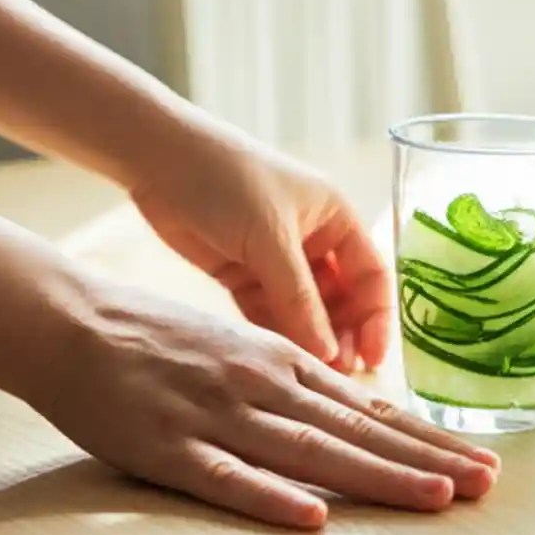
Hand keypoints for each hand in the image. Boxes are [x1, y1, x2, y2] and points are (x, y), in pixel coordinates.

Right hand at [35, 286, 499, 528]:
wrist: (75, 320)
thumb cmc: (165, 338)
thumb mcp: (248, 346)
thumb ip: (301, 381)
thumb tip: (360, 409)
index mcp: (287, 364)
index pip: (373, 410)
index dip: (428, 439)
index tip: (477, 462)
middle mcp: (267, 386)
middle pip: (361, 431)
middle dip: (428, 460)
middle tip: (486, 484)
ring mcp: (220, 416)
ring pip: (312, 452)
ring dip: (379, 476)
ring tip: (435, 497)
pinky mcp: (168, 447)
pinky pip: (225, 477)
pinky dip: (269, 496)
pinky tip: (309, 517)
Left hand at [131, 147, 387, 372]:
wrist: (158, 159)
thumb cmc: (228, 182)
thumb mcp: (270, 239)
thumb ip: (300, 299)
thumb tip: (331, 354)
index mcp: (337, 219)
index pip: (371, 276)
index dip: (377, 319)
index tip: (373, 359)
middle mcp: (314, 242)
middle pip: (342, 300)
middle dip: (343, 336)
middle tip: (338, 375)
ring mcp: (278, 259)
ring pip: (305, 311)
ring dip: (310, 340)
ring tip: (311, 375)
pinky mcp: (243, 274)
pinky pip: (269, 313)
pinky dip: (276, 334)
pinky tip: (280, 359)